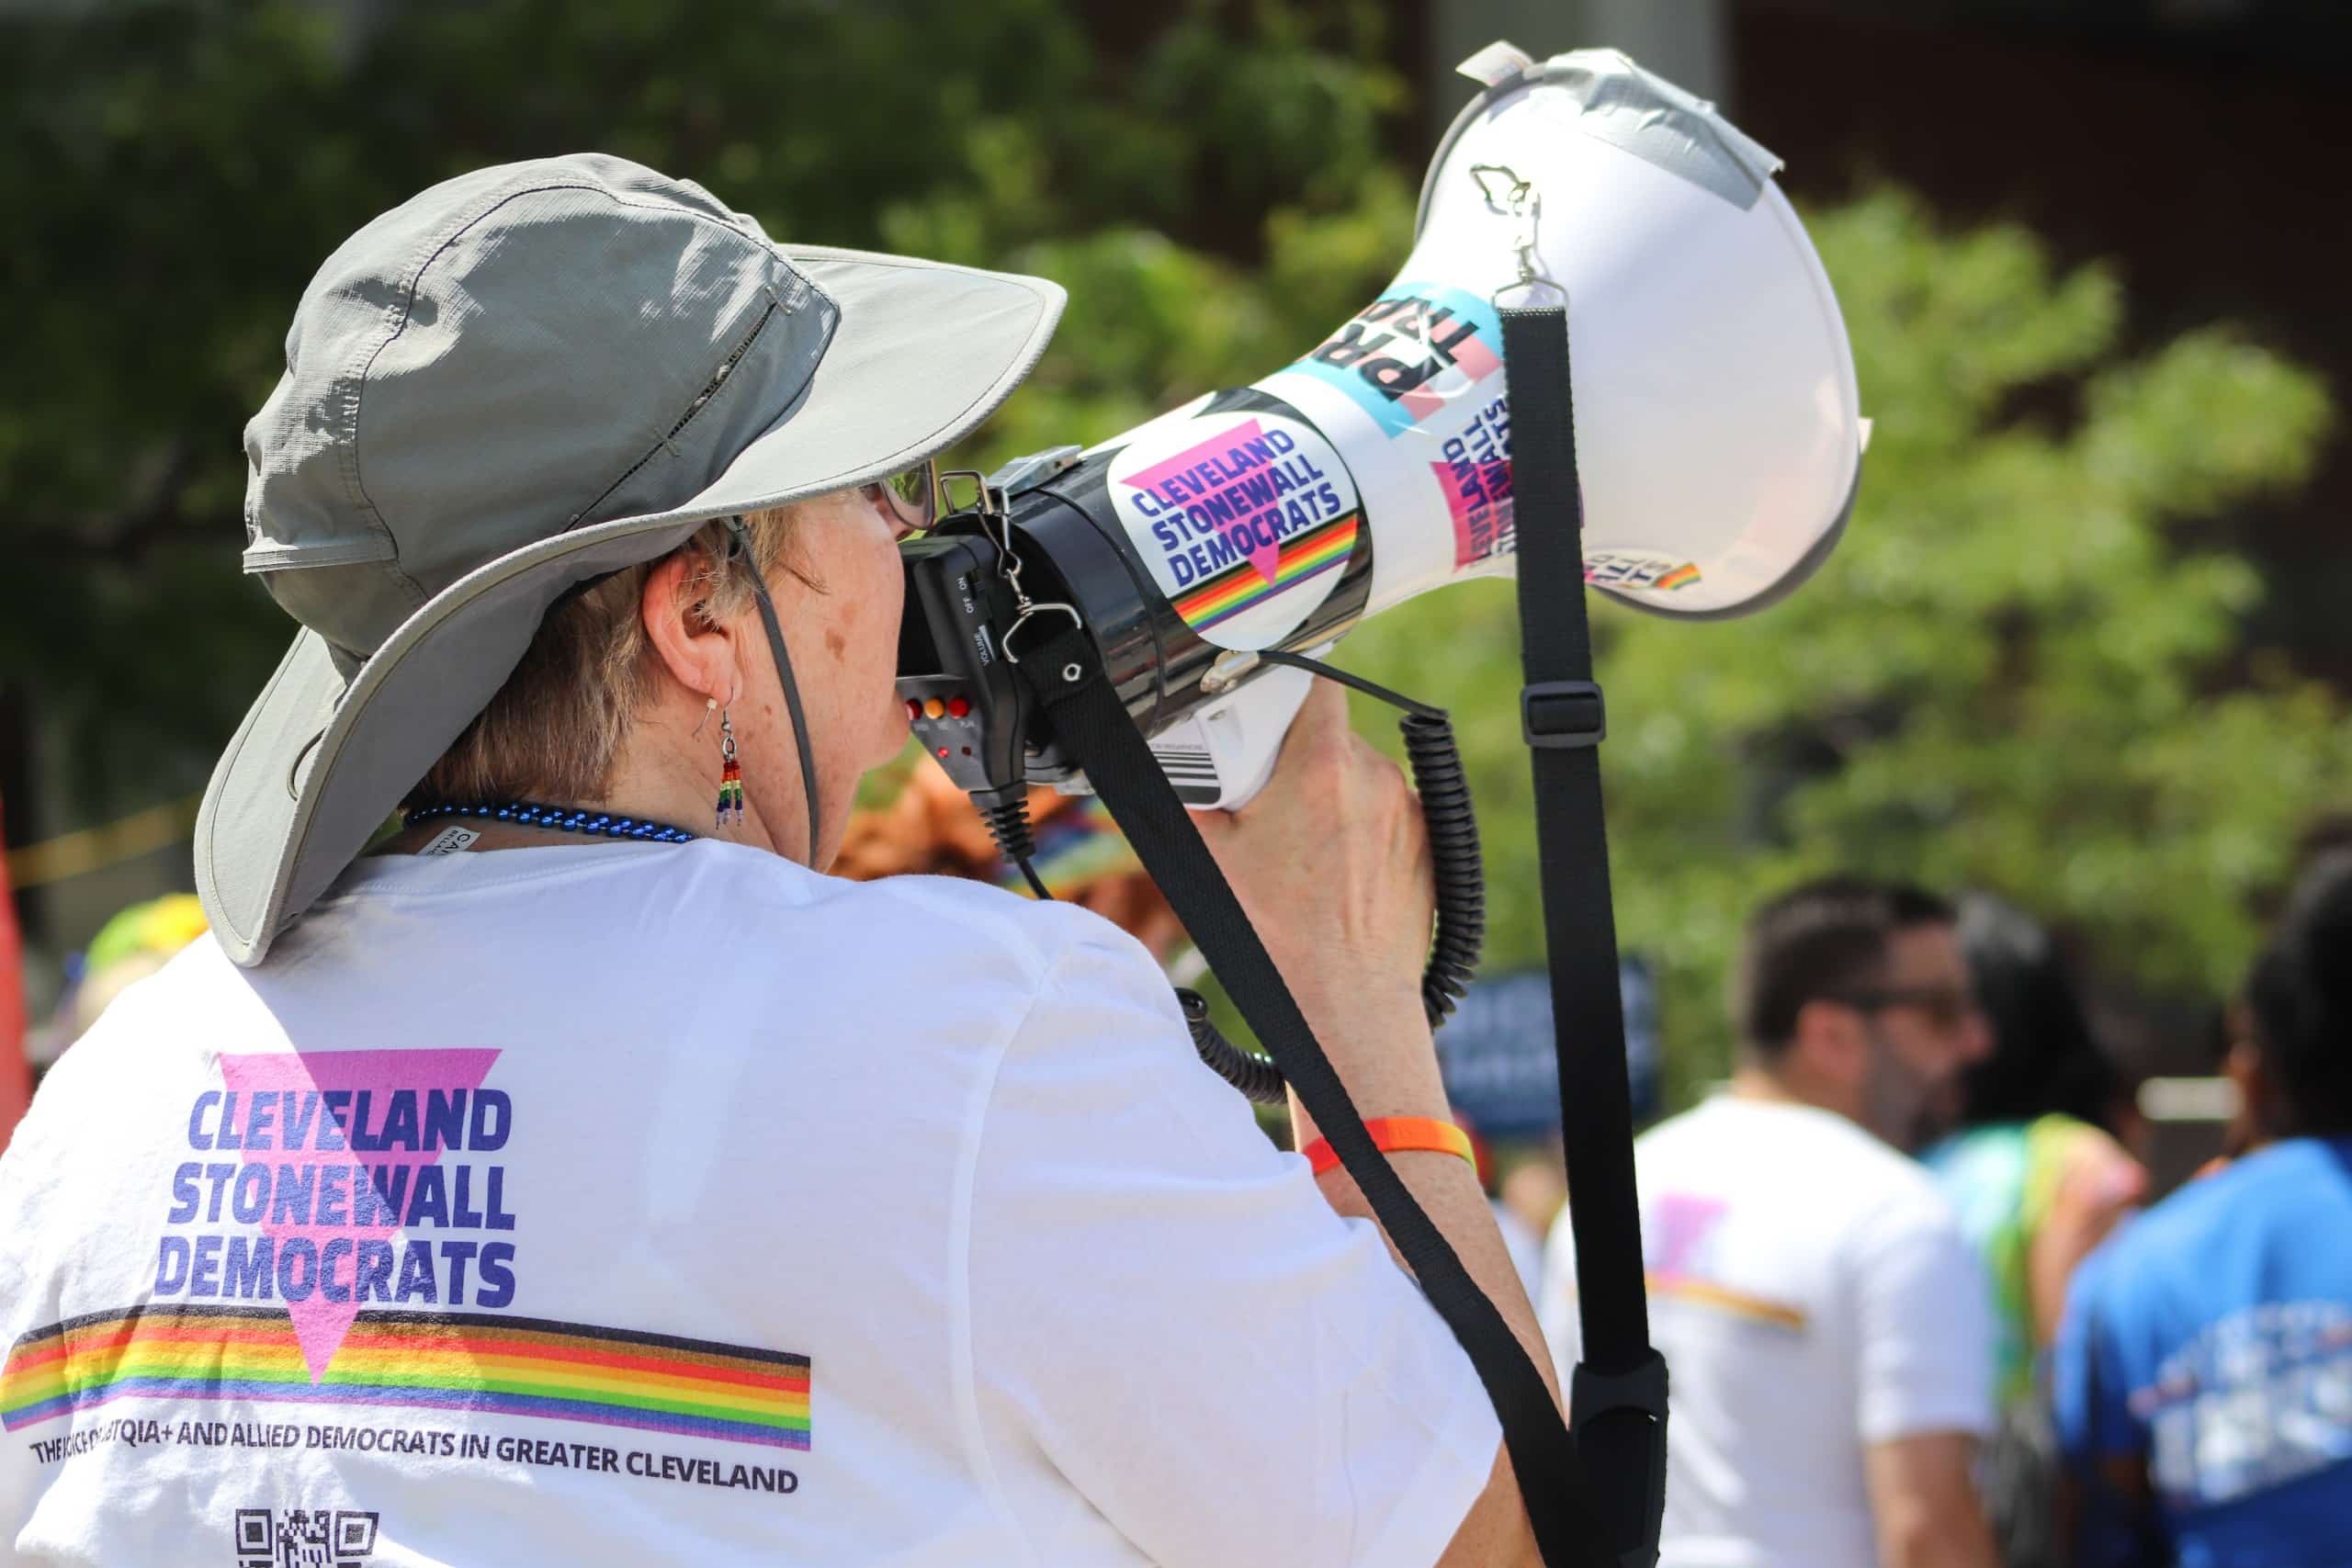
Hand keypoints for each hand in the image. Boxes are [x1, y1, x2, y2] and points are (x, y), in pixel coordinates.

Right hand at [1192, 679, 1435, 1066]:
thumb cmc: (1281, 940)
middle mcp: (1374, 778)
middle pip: (1327, 732)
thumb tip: (1163, 763)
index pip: (1311, 681)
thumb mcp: (1208, 860)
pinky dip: (1358, 823)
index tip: (1257, 710)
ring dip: (1327, 792)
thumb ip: (1188, 796)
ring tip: (1298, 847)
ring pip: (1357, 772)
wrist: (1348, 1003)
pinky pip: (1385, 808)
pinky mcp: (1428, 839)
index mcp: (1320, 768)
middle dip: (1292, 755)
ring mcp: (1408, 809)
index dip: (1281, 686)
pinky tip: (1333, 867)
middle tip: (1262, 799)